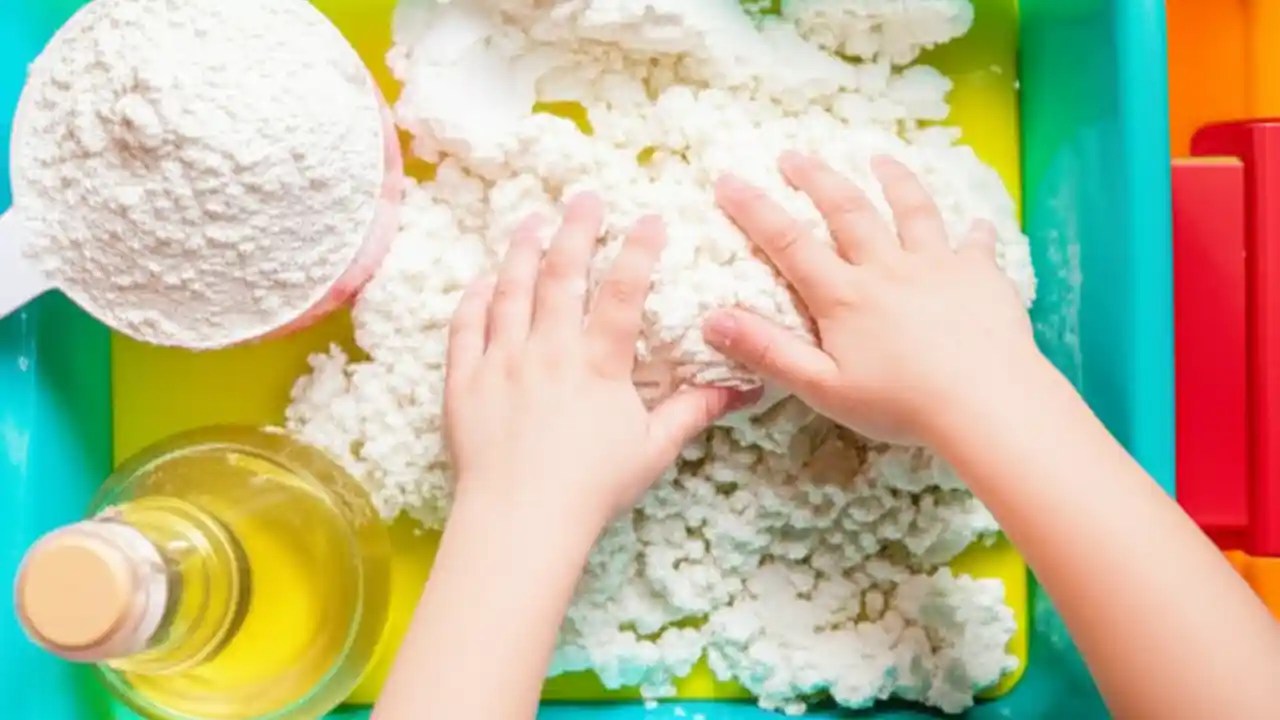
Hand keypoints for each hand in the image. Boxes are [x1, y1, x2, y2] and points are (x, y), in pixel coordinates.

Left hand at [446, 194, 757, 526]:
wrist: (520, 520)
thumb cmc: (591, 489)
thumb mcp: (652, 450)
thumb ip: (692, 411)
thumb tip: (743, 389)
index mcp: (597, 364)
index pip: (622, 291)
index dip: (638, 250)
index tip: (650, 219)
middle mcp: (548, 351)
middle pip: (561, 274)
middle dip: (575, 229)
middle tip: (585, 198)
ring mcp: (502, 361)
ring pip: (510, 290)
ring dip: (522, 251)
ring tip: (531, 222)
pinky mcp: (464, 381)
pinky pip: (466, 327)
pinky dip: (475, 298)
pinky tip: (483, 280)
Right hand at [704, 153, 1041, 445]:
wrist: (987, 401)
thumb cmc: (901, 404)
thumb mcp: (823, 387)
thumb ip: (769, 351)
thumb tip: (713, 319)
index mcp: (845, 296)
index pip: (789, 243)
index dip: (754, 210)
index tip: (728, 181)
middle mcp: (887, 268)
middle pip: (847, 210)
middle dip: (816, 179)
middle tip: (794, 155)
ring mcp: (937, 265)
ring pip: (912, 210)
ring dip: (893, 180)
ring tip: (879, 159)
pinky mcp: (981, 275)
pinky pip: (975, 243)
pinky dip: (973, 231)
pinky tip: (974, 224)